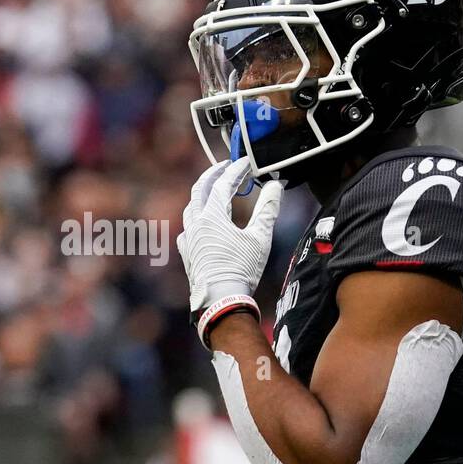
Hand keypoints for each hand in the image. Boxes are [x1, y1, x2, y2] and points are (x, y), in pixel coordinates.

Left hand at [177, 159, 283, 311]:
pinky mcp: (187, 252)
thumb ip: (268, 209)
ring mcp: (188, 238)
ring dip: (202, 194)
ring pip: (191, 207)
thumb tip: (275, 186)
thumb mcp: (260, 238)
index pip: (223, 184)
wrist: (220, 300)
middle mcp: (196, 223)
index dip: (236, 171)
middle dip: (213, 174)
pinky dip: (196, 216)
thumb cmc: (241, 269)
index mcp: (211, 216)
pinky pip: (188, 227)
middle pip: (200, 189)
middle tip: (225, 166)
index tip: (246, 163)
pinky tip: (202, 222)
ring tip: (214, 190)